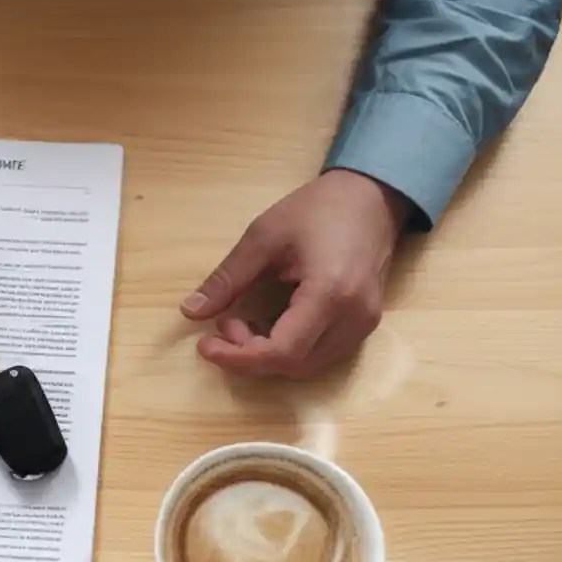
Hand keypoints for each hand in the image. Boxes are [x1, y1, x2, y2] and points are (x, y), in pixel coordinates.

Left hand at [180, 169, 409, 378]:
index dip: (238, 358)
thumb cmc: (319, 208)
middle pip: (294, 364)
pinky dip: (288, 348)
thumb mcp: (263, 237)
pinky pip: (321, 352)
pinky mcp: (364, 324)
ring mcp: (364, 324)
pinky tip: (267, 323)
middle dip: (249, 354)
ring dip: (267, 354)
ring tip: (241, 322)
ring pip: (308, 365)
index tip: (205, 346)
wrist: (371, 196)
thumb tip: (190, 312)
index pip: (282, 351)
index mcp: (331, 293)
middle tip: (224, 324)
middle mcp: (354, 318)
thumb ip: (227, 279)